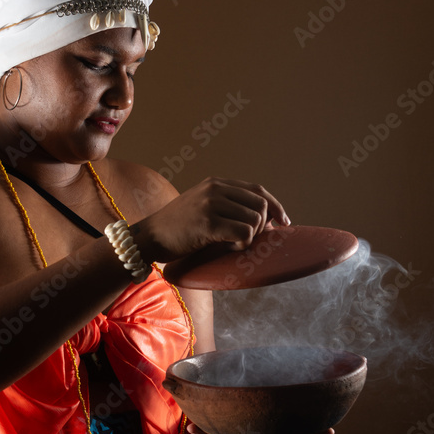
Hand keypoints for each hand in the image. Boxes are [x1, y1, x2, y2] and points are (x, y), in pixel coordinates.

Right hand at [131, 177, 289, 263]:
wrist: (149, 237)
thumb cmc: (176, 229)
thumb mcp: (201, 207)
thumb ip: (227, 206)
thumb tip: (264, 220)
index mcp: (216, 183)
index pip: (257, 190)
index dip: (275, 206)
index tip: (285, 222)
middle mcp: (215, 189)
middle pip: (260, 205)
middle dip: (263, 226)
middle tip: (250, 241)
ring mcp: (211, 204)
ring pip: (255, 220)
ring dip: (251, 238)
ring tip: (234, 245)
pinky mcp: (208, 223)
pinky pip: (243, 233)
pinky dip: (243, 245)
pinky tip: (230, 249)